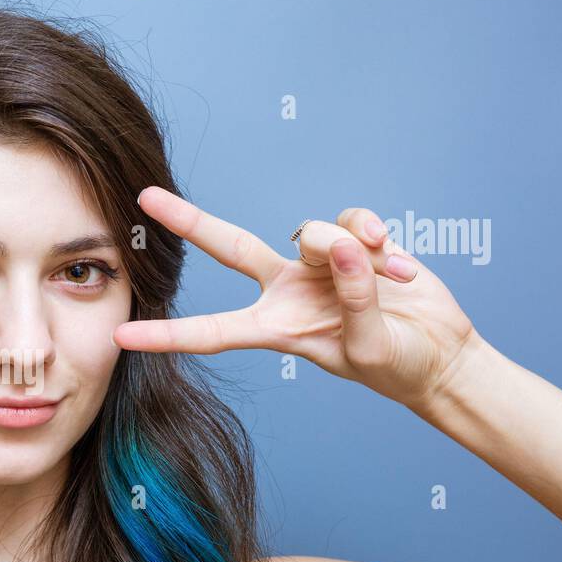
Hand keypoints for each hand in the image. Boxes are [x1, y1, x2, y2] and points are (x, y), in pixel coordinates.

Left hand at [114, 187, 480, 409]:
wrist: (440, 353)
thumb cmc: (398, 365)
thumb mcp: (371, 346)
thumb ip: (354, 298)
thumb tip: (342, 246)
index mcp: (277, 328)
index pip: (212, 332)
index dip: (167, 335)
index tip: (121, 336)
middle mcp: (287, 291)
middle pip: (230, 247)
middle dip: (190, 221)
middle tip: (146, 196)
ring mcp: (318, 264)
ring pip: (313, 231)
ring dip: (351, 249)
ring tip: (392, 279)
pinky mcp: (353, 243)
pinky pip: (351, 219)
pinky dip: (376, 234)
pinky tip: (400, 262)